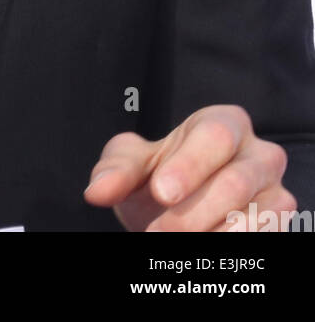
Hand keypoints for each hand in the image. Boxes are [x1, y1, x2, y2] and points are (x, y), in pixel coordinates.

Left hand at [84, 105, 296, 230]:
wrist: (178, 209)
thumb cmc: (160, 176)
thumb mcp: (133, 164)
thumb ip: (116, 171)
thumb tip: (96, 190)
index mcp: (225, 123)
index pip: (215, 136)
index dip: (189, 165)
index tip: (162, 192)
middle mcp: (259, 153)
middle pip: (235, 181)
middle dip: (192, 213)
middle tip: (157, 232)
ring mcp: (274, 190)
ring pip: (253, 217)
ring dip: (210, 236)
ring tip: (172, 245)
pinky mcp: (279, 223)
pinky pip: (263, 238)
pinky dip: (228, 248)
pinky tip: (199, 253)